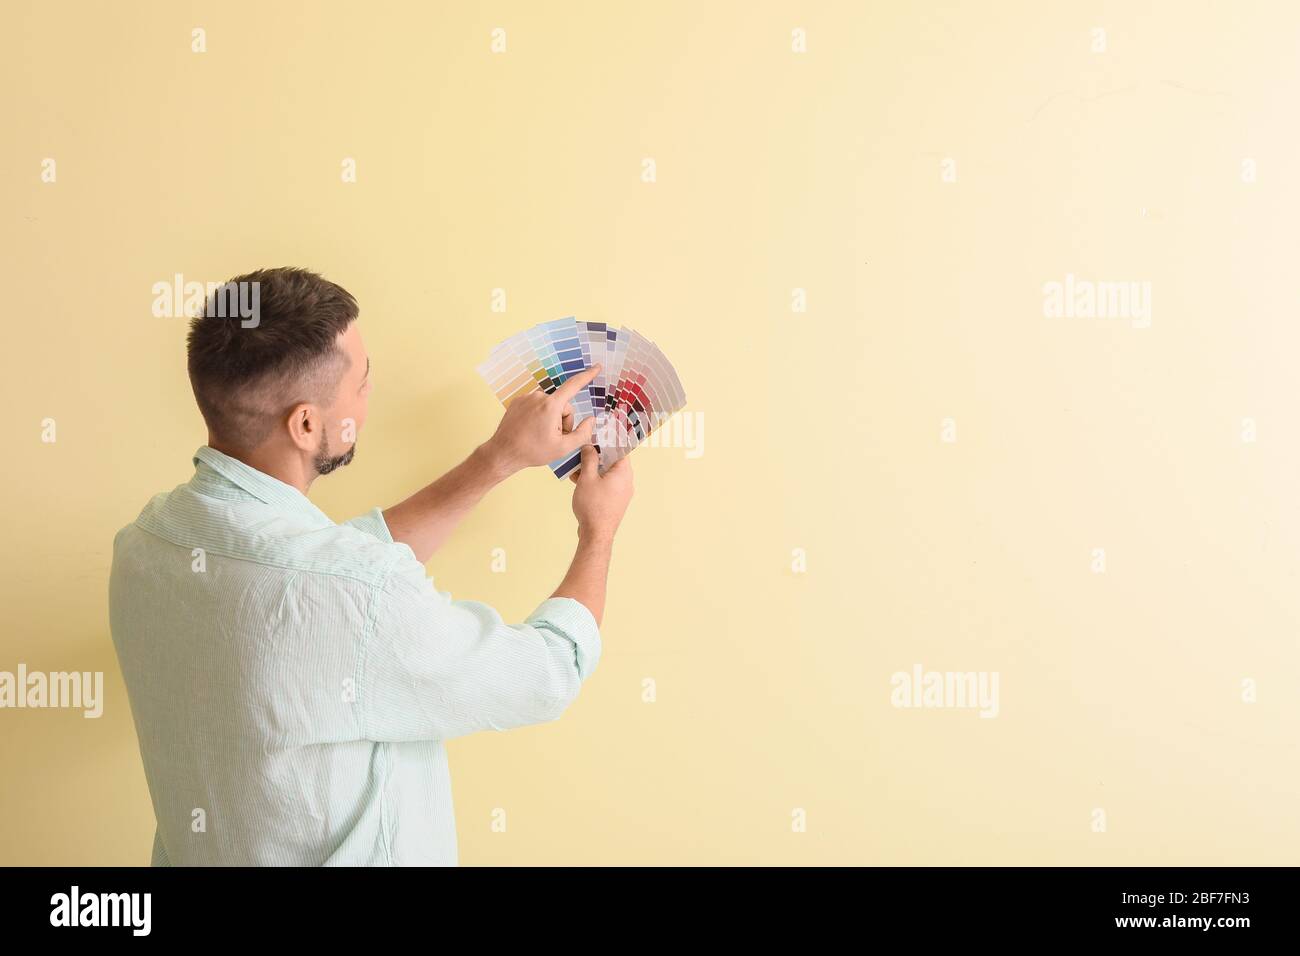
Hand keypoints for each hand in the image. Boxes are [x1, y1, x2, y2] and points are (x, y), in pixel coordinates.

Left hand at [482, 365, 600, 473]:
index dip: (588, 376)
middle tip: (553, 438)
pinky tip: (531, 429)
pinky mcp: (518, 401)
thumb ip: (583, 433)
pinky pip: (537, 405)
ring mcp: (526, 397)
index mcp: (550, 406)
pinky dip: (538, 416)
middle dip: (563, 421)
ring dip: (550, 419)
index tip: (597, 367)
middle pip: (563, 406)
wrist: (503, 453)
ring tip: (540, 435)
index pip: (574, 385)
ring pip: (550, 406)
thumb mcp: (563, 448)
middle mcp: (538, 397)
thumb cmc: (533, 452)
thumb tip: (591, 420)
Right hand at [570, 444, 632, 540]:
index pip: (620, 449)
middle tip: (582, 451)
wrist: (596, 534)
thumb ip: (589, 459)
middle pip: (612, 462)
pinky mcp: (614, 502)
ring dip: (592, 469)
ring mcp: (621, 493)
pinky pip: (605, 485)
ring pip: (606, 474)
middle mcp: (626, 482)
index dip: (608, 442)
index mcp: (624, 473)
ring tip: (575, 467)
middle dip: (596, 456)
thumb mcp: (587, 478)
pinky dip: (593, 481)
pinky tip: (577, 480)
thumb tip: (589, 447)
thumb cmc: (593, 506)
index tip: (597, 436)